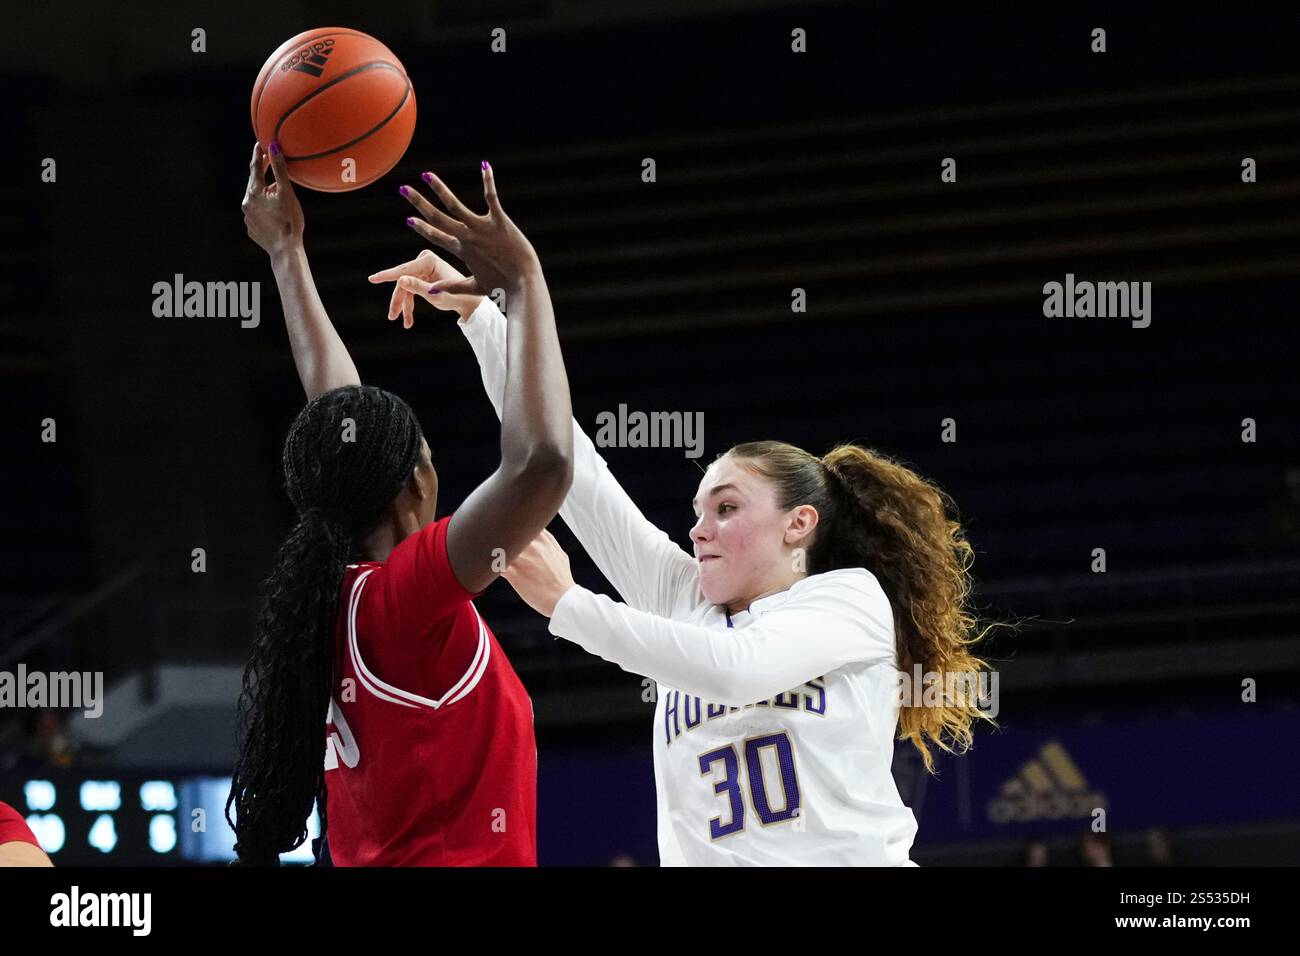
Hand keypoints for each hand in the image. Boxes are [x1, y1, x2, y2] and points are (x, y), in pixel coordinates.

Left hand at [241, 141, 303, 256]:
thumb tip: (273, 147)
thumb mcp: (286, 192)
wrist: (285, 250)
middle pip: (254, 184)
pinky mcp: (252, 229)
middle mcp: (246, 204)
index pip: (255, 168)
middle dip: (263, 175)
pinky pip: (257, 214)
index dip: (258, 154)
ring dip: (265, 195)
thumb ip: (279, 169)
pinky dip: (265, 210)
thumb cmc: (289, 220)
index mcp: (254, 193)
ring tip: (278, 196)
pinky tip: (275, 214)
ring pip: (256, 200)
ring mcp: (248, 218)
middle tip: (269, 165)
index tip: (260, 144)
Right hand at [367, 249, 482, 327]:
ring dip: (404, 306)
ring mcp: (423, 267)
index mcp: (429, 260)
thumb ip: (418, 287)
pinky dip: (409, 304)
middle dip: (399, 300)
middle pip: (403, 281)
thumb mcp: (436, 295)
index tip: (372, 279)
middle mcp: (424, 260)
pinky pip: (410, 290)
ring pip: (405, 288)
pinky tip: (408, 320)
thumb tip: (400, 280)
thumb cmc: (456, 297)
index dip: (387, 276)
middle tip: (392, 317)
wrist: (469, 302)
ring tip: (404, 323)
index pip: (404, 270)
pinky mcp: (423, 275)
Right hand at [397, 162, 540, 298]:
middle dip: (419, 202)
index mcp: (462, 251)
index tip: (408, 218)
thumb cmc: (502, 287)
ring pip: (454, 205)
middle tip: (403, 188)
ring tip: (426, 175)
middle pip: (437, 218)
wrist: (523, 283)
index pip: (436, 236)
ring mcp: (481, 228)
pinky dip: (487, 181)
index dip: (422, 228)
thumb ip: (452, 287)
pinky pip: (491, 197)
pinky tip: (484, 165)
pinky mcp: (499, 221)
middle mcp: (467, 238)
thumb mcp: (474, 287)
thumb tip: (431, 292)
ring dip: (439, 189)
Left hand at [501, 529, 575, 617]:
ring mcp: (521, 559)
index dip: (510, 526)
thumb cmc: (560, 579)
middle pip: (506, 533)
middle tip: (494, 542)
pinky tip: (494, 568)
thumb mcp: (559, 554)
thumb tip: (538, 531)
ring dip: (494, 551)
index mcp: (543, 540)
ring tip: (493, 555)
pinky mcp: (513, 574)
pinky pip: (496, 565)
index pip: (520, 523)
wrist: (562, 599)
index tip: (505, 531)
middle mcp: (531, 547)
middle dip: (499, 537)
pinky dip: (492, 566)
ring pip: (499, 547)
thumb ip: (548, 540)